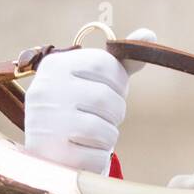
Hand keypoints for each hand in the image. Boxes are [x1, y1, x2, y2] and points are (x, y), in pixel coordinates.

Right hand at [23, 26, 157, 173]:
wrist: (45, 156)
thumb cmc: (77, 111)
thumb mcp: (95, 82)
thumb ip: (122, 62)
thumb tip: (149, 34)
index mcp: (54, 65)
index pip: (105, 64)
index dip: (118, 82)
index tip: (108, 91)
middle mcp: (45, 90)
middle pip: (108, 98)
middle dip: (114, 112)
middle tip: (100, 118)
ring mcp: (46, 123)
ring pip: (105, 130)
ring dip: (107, 137)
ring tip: (89, 136)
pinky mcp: (51, 156)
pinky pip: (98, 158)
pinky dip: (98, 160)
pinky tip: (82, 154)